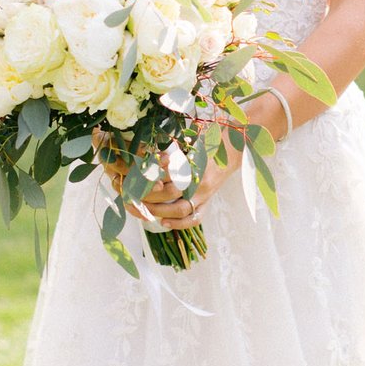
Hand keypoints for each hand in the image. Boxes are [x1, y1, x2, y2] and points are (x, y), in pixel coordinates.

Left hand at [92, 127, 235, 232]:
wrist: (234, 150)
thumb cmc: (208, 142)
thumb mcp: (189, 141)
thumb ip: (171, 151)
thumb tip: (146, 158)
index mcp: (193, 163)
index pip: (165, 175)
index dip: (147, 180)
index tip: (132, 180)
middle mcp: (199, 180)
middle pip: (169, 194)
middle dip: (148, 197)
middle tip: (130, 197)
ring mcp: (205, 194)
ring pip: (179, 210)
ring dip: (159, 212)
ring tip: (142, 210)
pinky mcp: (208, 202)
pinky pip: (194, 219)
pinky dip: (178, 224)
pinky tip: (163, 223)